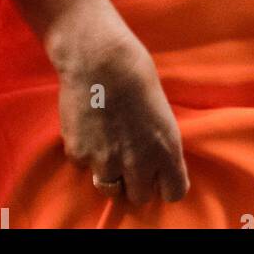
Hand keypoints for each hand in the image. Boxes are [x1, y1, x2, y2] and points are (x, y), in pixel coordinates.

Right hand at [49, 10, 188, 206]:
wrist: (98, 57)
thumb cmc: (136, 71)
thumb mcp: (161, 108)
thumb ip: (157, 139)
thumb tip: (152, 155)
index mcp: (166, 148)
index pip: (174, 191)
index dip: (167, 184)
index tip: (161, 175)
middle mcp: (138, 162)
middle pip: (140, 196)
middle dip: (136, 182)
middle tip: (130, 161)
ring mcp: (106, 162)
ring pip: (110, 188)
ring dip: (110, 173)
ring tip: (107, 144)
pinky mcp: (79, 155)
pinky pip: (84, 167)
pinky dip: (87, 154)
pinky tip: (89, 128)